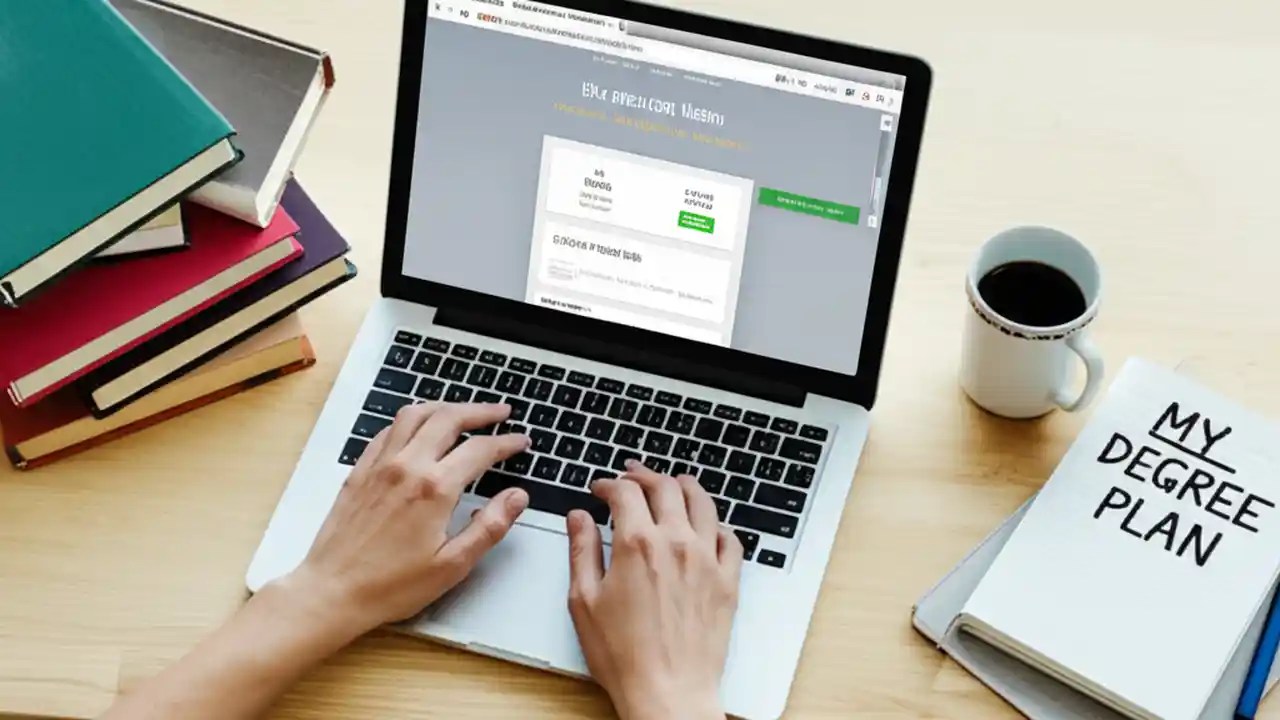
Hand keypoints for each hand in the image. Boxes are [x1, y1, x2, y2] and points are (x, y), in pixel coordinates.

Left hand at [275, 402, 530, 639]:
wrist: (332, 592)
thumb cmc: (390, 586)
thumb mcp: (452, 565)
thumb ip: (489, 526)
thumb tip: (516, 497)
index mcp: (434, 488)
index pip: (480, 449)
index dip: (506, 442)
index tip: (520, 441)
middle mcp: (406, 466)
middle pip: (449, 418)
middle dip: (480, 411)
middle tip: (500, 412)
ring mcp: (379, 465)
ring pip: (415, 414)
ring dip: (444, 406)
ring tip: (463, 410)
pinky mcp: (360, 471)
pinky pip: (388, 430)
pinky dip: (410, 420)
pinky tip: (418, 428)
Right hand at [567, 462, 742, 719]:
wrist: (668, 692)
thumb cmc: (624, 656)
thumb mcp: (584, 600)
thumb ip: (581, 551)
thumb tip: (578, 518)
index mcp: (637, 544)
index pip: (624, 492)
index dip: (609, 484)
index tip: (600, 489)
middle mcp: (676, 543)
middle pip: (665, 487)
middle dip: (645, 475)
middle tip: (633, 475)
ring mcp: (707, 560)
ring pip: (703, 502)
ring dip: (685, 486)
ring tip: (674, 482)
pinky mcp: (727, 581)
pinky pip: (730, 538)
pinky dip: (716, 524)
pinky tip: (707, 526)